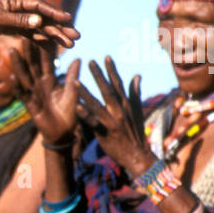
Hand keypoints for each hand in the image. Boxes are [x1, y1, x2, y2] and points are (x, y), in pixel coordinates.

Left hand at [0, 0, 78, 47]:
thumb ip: (18, 20)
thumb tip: (38, 21)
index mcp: (16, 0)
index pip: (40, 6)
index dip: (55, 13)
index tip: (69, 20)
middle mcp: (19, 7)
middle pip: (44, 17)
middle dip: (61, 27)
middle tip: (77, 37)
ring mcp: (17, 17)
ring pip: (40, 27)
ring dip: (54, 36)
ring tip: (69, 45)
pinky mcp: (12, 27)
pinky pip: (30, 35)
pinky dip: (41, 42)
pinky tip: (52, 49)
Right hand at [4, 44, 78, 146]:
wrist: (63, 134)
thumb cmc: (69, 114)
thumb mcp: (72, 93)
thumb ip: (72, 77)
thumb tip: (79, 59)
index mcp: (51, 81)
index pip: (47, 62)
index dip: (44, 49)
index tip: (42, 34)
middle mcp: (40, 85)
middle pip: (33, 65)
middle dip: (28, 51)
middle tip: (24, 35)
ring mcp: (33, 94)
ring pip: (24, 76)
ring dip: (18, 64)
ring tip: (12, 51)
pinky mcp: (30, 106)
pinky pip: (22, 95)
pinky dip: (17, 87)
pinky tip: (12, 77)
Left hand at [75, 56, 155, 176]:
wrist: (138, 155)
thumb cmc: (135, 133)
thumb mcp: (137, 111)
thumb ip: (134, 93)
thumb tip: (136, 75)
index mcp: (126, 105)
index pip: (118, 84)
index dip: (112, 70)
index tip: (106, 57)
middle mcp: (120, 111)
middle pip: (108, 90)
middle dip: (99, 76)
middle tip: (90, 62)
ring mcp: (112, 122)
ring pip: (97, 104)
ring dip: (86, 93)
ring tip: (75, 81)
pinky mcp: (105, 133)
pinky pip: (93, 122)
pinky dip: (85, 114)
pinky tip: (77, 107)